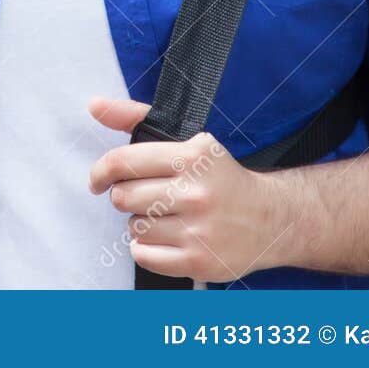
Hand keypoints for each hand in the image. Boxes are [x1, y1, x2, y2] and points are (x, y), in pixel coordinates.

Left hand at [87, 96, 297, 283]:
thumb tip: (94, 105)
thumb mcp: (188, 141)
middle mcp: (196, 193)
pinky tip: (165, 239)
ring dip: (140, 223)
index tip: (98, 179)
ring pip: (134, 228)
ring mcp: (199, 231)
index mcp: (192, 157)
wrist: (274, 219)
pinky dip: (145, 249)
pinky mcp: (200, 261)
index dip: (100, 172)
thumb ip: (136, 118)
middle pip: (123, 198)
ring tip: (164, 217)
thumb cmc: (222, 178)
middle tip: (143, 197)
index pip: (122, 162)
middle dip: (125, 197)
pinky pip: (144, 256)